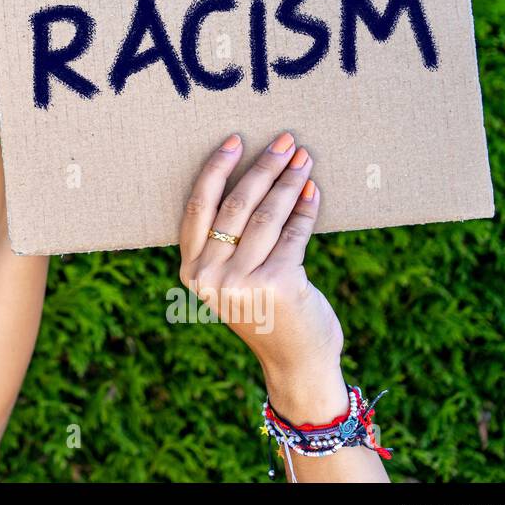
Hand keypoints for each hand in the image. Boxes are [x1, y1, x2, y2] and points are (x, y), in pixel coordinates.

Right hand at [178, 131, 345, 420]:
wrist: (295, 364)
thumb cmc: (265, 314)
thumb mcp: (231, 283)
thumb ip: (226, 246)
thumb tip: (253, 178)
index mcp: (190, 272)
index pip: (197, 207)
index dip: (216, 169)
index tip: (236, 140)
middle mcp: (209, 276)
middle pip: (236, 204)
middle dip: (263, 166)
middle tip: (285, 140)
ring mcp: (242, 281)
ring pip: (267, 214)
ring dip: (289, 181)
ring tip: (304, 159)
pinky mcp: (278, 282)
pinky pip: (294, 233)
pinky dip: (307, 209)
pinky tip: (313, 191)